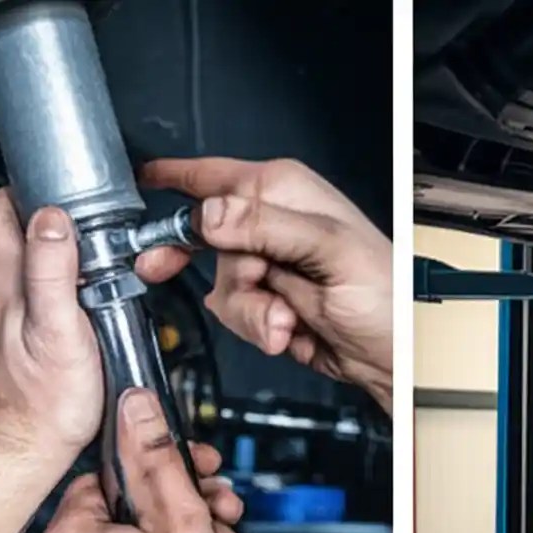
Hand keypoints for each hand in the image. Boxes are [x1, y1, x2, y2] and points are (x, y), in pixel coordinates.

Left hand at [0, 191, 101, 467]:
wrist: (27, 450)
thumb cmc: (51, 402)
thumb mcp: (64, 330)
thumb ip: (54, 271)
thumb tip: (52, 219)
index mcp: (5, 288)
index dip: (20, 194)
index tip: (52, 194)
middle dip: (19, 216)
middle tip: (59, 221)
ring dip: (17, 251)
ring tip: (54, 255)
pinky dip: (13, 288)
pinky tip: (35, 300)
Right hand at [137, 158, 392, 413]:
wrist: (393, 355)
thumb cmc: (386, 297)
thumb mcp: (330, 251)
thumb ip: (266, 227)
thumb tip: (211, 214)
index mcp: (287, 192)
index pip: (215, 175)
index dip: (174, 179)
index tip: (139, 181)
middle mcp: (273, 223)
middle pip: (205, 240)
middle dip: (232, 276)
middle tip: (220, 282)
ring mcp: (268, 265)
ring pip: (219, 285)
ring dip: (251, 311)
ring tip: (288, 318)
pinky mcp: (266, 302)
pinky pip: (233, 313)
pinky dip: (258, 327)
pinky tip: (288, 329)